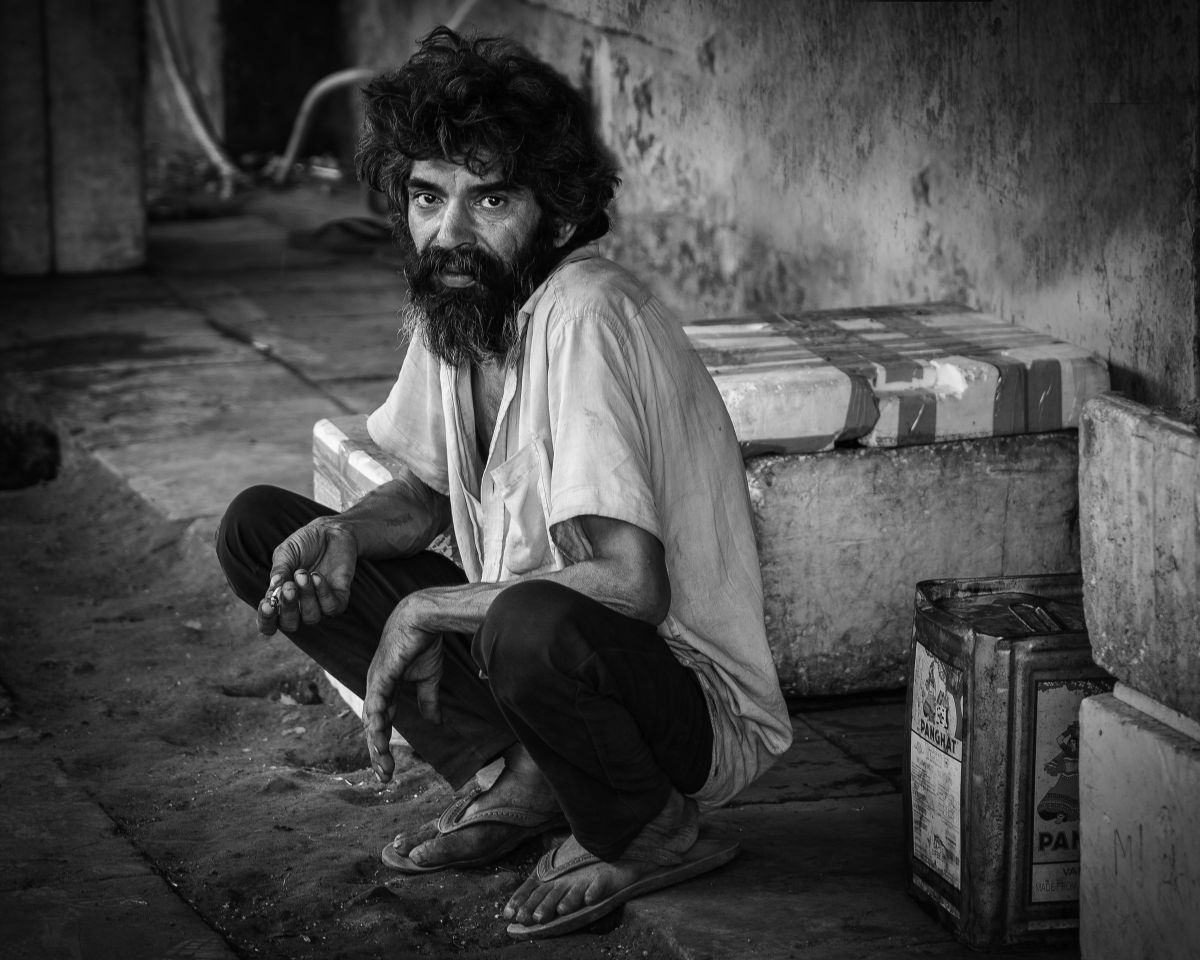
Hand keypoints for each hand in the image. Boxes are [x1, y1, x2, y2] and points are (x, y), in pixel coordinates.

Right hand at [257, 517, 356, 635]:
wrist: (331, 531)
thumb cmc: (304, 544)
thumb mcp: (286, 553)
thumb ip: (279, 570)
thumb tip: (273, 587)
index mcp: (281, 598)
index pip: (269, 623)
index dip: (266, 620)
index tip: (267, 605)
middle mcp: (300, 606)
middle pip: (290, 625)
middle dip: (288, 608)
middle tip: (289, 587)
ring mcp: (320, 604)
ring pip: (311, 617)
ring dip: (306, 596)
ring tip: (304, 574)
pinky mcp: (339, 598)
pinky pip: (331, 608)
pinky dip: (323, 593)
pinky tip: (317, 576)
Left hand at [363, 595, 441, 782]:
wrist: (424, 616)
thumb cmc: (423, 643)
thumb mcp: (428, 679)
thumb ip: (428, 701)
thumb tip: (436, 723)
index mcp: (386, 690)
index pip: (382, 724)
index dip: (384, 747)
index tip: (389, 770)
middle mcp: (377, 689)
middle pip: (372, 727)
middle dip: (377, 752)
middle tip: (384, 776)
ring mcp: (377, 681)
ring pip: (372, 718)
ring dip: (376, 740)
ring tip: (381, 761)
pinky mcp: (382, 672)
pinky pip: (377, 699)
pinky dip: (377, 716)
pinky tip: (378, 731)